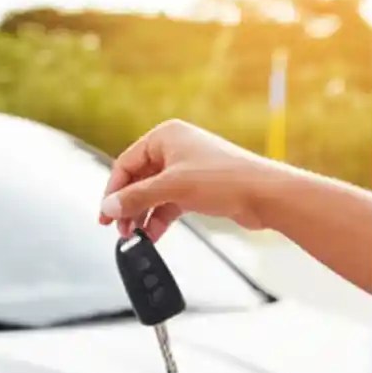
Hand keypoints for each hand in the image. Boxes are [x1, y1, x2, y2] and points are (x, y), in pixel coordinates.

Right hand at [98, 119, 277, 240]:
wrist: (266, 195)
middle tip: (119, 228)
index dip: (113, 191)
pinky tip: (153, 235)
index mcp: (165, 136)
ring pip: (153, 194)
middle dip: (128, 206)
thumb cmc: (226, 179)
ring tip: (135, 236)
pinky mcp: (197, 188)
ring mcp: (187, 169)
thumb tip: (109, 207)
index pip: (126, 163)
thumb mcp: (172, 188)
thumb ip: (136, 198)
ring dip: (142, 215)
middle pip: (138, 180)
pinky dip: (159, 218)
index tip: (105, 214)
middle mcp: (175, 149)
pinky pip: (169, 203)